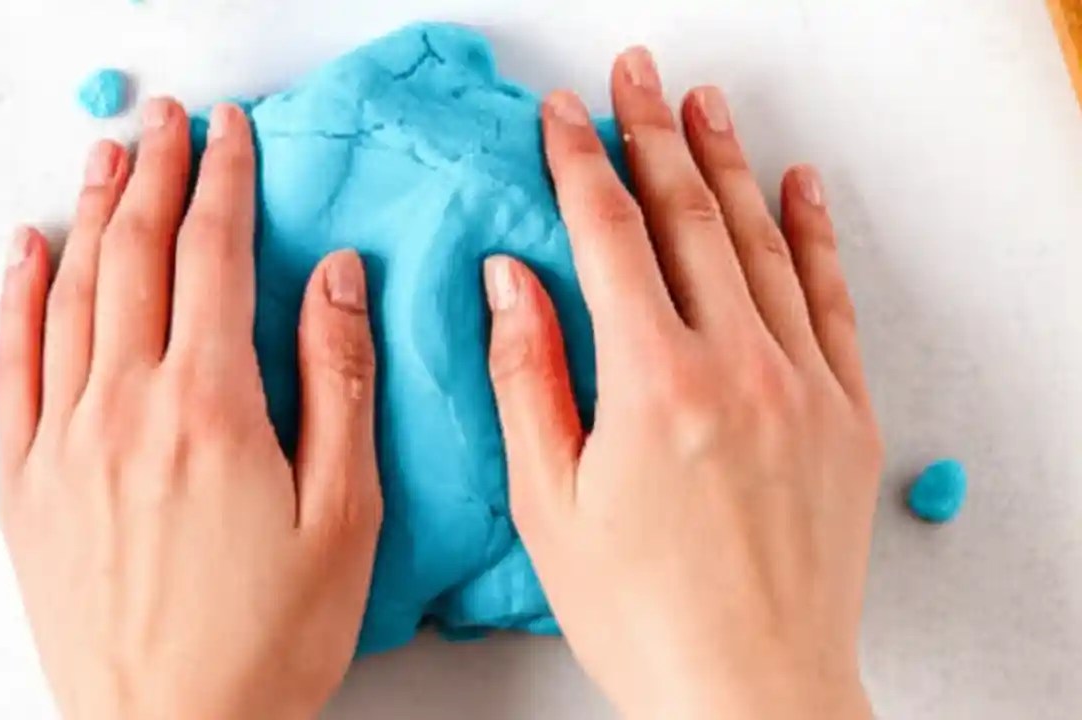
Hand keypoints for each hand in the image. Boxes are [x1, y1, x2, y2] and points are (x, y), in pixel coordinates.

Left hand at [0, 99, 381, 719]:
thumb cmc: (271, 640)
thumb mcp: (345, 514)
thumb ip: (339, 384)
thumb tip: (337, 279)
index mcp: (210, 408)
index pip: (213, 258)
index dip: (224, 182)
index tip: (230, 135)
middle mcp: (125, 409)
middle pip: (136, 255)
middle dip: (157, 173)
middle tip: (169, 121)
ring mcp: (62, 443)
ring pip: (72, 293)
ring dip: (93, 211)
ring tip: (110, 153)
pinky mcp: (24, 484)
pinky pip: (9, 365)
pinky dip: (15, 296)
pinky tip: (27, 251)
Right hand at [483, 48, 880, 718]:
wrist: (752, 692)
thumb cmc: (640, 613)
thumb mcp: (548, 502)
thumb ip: (529, 376)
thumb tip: (512, 279)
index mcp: (653, 385)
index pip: (610, 240)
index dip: (582, 166)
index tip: (564, 116)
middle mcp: (737, 367)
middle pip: (689, 220)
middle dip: (655, 135)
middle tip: (637, 75)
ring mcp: (802, 384)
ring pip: (758, 244)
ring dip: (727, 165)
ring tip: (705, 105)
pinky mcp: (846, 414)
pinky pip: (829, 299)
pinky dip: (811, 234)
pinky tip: (798, 187)